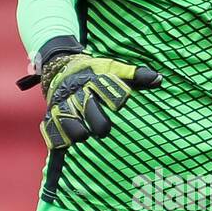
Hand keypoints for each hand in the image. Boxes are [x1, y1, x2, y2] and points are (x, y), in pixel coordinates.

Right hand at [18, 37, 161, 150]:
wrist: (61, 67)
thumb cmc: (94, 72)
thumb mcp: (113, 68)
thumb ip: (135, 75)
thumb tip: (159, 79)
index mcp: (94, 79)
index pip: (105, 87)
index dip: (114, 97)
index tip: (121, 105)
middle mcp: (78, 92)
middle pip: (88, 109)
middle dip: (99, 123)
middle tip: (105, 130)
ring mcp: (63, 104)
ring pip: (69, 122)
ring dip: (78, 132)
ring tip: (85, 136)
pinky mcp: (52, 115)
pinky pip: (52, 130)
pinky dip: (59, 139)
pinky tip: (67, 144)